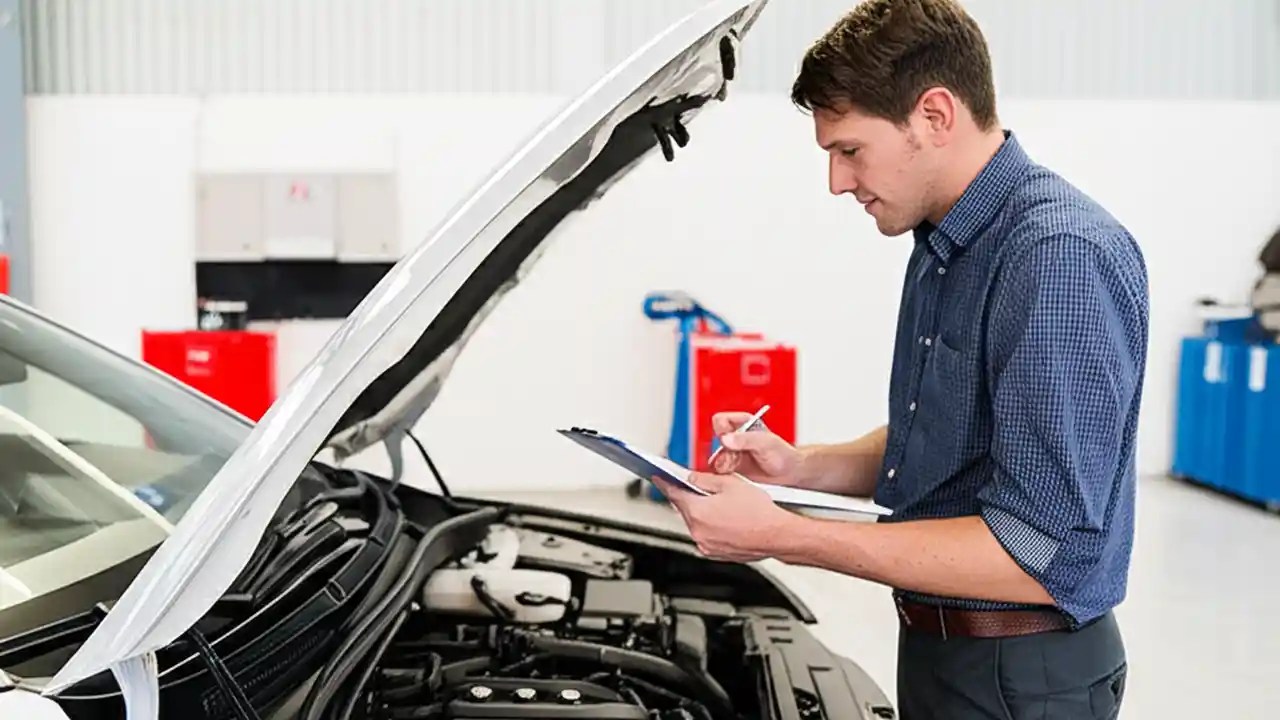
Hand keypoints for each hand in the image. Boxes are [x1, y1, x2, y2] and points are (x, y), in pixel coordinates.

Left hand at [652, 472, 797, 562]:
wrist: (777, 535)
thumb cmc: (759, 512)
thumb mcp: (730, 484)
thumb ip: (704, 480)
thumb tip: (690, 478)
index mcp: (698, 512)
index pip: (673, 494)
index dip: (664, 483)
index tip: (659, 478)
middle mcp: (699, 532)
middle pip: (685, 510)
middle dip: (690, 498)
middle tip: (699, 488)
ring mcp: (707, 545)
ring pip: (697, 523)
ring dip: (702, 513)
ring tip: (722, 504)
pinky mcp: (716, 554)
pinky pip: (707, 536)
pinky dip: (712, 527)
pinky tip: (727, 519)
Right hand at [709, 411, 803, 485]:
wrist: (789, 472)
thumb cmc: (782, 453)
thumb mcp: (765, 442)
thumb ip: (745, 439)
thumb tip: (725, 439)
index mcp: (742, 423)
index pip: (720, 420)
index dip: (721, 430)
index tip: (726, 439)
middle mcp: (734, 437)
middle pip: (714, 440)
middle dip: (721, 450)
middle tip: (733, 455)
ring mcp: (732, 452)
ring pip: (715, 456)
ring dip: (724, 463)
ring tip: (737, 465)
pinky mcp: (732, 466)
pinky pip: (719, 469)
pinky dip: (725, 472)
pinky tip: (737, 473)